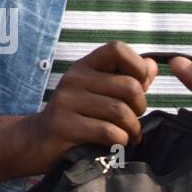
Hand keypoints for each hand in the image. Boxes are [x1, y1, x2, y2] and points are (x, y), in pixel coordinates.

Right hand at [26, 41, 157, 169]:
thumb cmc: (77, 114)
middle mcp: (74, 78)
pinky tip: (116, 142)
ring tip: (128, 134)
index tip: (139, 85)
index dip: (137, 66)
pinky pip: (109, 131)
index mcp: (85, 66)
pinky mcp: (64, 125)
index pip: (117, 49)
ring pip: (121, 112)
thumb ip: (128, 79)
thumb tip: (152, 65)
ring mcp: (66, 100)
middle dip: (140, 108)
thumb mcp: (100, 91)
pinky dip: (121, 140)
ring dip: (132, 129)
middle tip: (133, 119)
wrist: (39, 138)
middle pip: (129, 86)